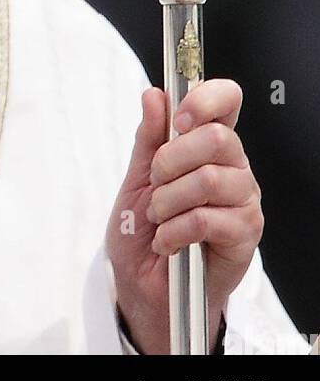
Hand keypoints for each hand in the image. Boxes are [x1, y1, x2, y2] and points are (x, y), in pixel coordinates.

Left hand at [106, 79, 262, 354]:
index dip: (205, 99)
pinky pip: (207, 219)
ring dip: (169, 200)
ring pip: (210, 179)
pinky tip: (168, 240)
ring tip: (159, 217)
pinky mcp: (245, 235)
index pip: (226, 101)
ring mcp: (243, 200)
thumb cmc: (142, 230)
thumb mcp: (136, 178)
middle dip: (171, 160)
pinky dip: (175, 230)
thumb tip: (155, 95)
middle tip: (156, 183)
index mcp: (208, 144)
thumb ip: (148, 138)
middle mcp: (233, 167)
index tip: (179, 117)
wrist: (143, 285)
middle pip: (217, 138)